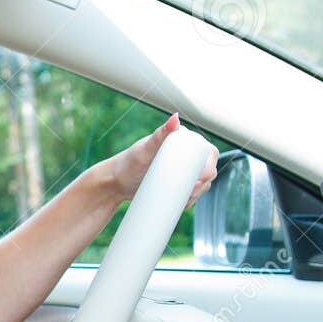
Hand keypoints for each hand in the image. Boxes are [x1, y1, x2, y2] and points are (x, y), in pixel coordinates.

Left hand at [100, 113, 218, 208]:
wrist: (115, 183)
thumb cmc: (127, 164)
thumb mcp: (145, 150)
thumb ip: (159, 134)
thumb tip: (175, 117)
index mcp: (181, 139)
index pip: (207, 153)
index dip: (208, 169)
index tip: (198, 184)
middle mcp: (184, 151)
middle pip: (206, 169)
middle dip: (202, 185)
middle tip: (187, 197)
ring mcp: (180, 167)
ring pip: (201, 181)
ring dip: (198, 193)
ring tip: (184, 202)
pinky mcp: (175, 180)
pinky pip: (191, 189)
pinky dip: (191, 198)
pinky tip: (185, 204)